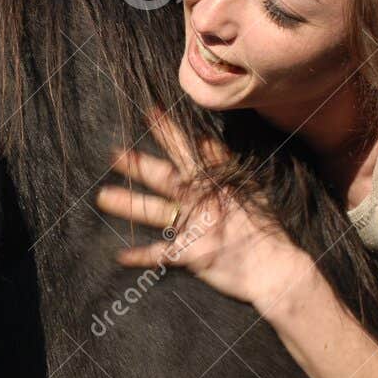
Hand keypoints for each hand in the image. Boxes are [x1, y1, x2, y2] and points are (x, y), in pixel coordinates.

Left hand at [95, 108, 310, 311]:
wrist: (275, 268)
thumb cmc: (263, 229)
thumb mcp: (247, 188)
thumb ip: (223, 163)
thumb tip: (204, 136)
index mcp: (214, 183)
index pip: (187, 150)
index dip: (168, 130)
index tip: (150, 109)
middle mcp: (201, 200)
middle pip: (163, 177)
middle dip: (137, 164)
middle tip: (112, 153)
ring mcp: (194, 226)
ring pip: (154, 211)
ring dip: (127, 205)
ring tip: (102, 197)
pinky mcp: (191, 254)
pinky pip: (160, 254)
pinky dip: (140, 256)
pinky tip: (120, 256)